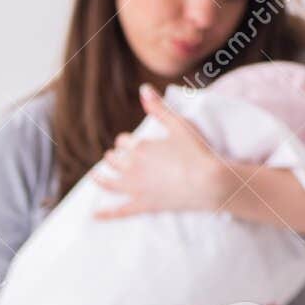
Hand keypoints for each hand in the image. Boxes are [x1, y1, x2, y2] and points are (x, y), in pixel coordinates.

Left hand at [94, 84, 231, 218]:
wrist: (210, 182)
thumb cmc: (197, 151)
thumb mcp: (179, 124)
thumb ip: (158, 107)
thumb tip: (143, 88)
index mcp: (139, 147)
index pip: (123, 142)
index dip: (127, 142)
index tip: (132, 143)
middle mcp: (132, 167)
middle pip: (115, 160)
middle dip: (114, 157)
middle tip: (115, 158)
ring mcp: (136, 188)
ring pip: (110, 182)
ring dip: (101, 178)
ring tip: (95, 176)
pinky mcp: (144, 206)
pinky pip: (120, 211)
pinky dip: (106, 214)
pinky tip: (94, 215)